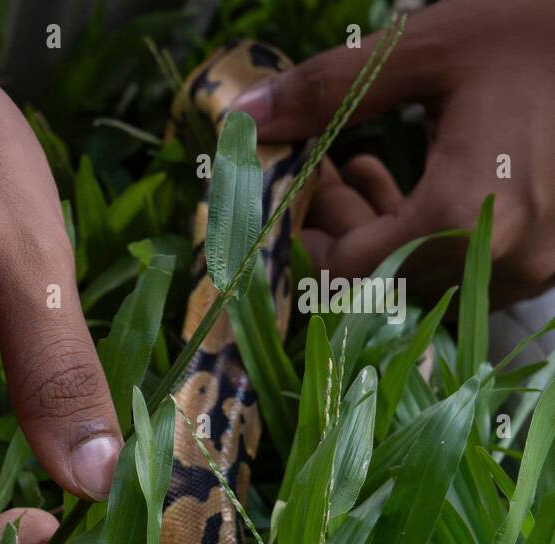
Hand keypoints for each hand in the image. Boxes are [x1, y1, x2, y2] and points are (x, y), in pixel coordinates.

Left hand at [235, 0, 554, 306]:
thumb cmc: (542, 32)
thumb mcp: (429, 47)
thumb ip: (330, 89)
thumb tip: (245, 113)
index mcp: (458, 214)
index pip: (343, 273)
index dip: (307, 235)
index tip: (303, 185)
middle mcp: (499, 258)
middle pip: (379, 285)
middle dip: (340, 231)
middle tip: (335, 168)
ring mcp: (535, 267)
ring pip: (420, 283)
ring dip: (379, 234)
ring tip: (369, 165)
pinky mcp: (554, 259)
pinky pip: (468, 272)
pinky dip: (427, 237)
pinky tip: (425, 177)